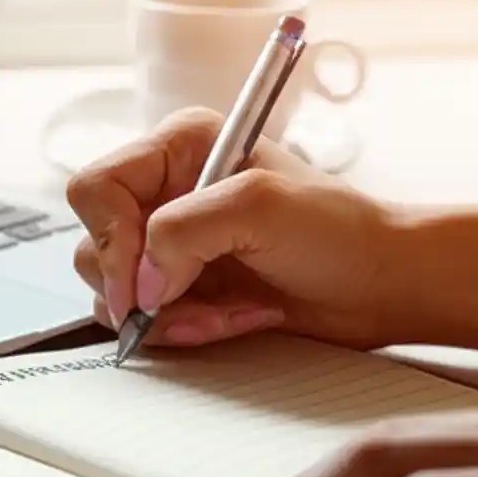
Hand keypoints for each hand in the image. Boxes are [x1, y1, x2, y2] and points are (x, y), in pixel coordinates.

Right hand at [66, 106, 392, 347]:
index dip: (111, 238)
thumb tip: (138, 282)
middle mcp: (166, 189)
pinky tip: (230, 320)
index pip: (97, 188)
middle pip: (95, 243)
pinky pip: (145, 318)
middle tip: (186, 301)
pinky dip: (181, 329)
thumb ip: (184, 230)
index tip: (142, 283)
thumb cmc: (339, 232)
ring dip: (166, 314)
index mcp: (179, 147)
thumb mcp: (261, 208)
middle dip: (139, 285)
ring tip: (223, 313)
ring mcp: (172, 241)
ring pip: (113, 287)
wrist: (382, 285)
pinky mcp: (183, 285)